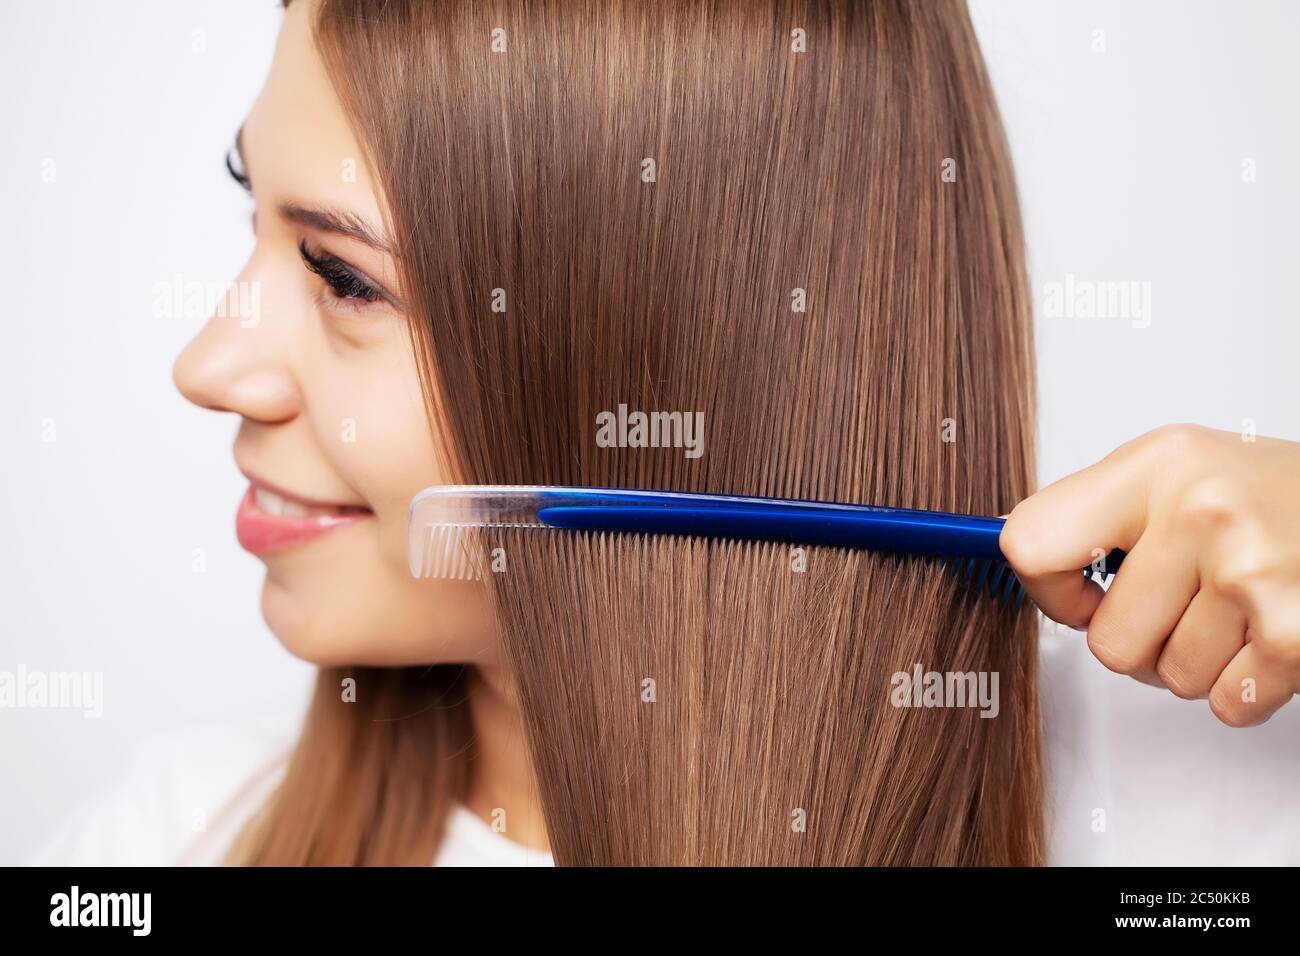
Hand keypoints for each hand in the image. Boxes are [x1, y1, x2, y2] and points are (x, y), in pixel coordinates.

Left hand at [1000, 424, 1299, 726]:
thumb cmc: (1277, 497)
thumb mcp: (1180, 472)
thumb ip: (1102, 516)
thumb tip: (1027, 569)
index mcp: (1156, 465)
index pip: (1031, 544)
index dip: (1048, 590)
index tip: (1081, 595)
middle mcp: (1199, 510)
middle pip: (1105, 641)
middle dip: (1142, 641)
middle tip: (1188, 605)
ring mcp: (1250, 572)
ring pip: (1166, 677)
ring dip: (1198, 661)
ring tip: (1238, 610)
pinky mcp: (1294, 633)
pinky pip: (1226, 703)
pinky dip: (1245, 687)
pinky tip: (1269, 636)